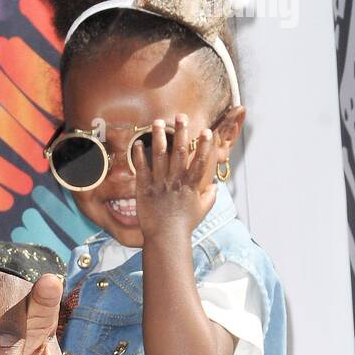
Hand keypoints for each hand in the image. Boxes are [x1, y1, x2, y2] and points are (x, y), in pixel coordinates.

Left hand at [132, 114, 216, 242]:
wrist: (165, 238)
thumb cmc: (184, 226)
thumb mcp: (202, 211)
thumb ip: (210, 197)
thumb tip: (215, 187)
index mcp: (191, 185)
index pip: (200, 162)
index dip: (204, 145)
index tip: (206, 131)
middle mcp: (176, 181)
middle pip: (180, 152)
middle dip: (181, 132)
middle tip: (181, 116)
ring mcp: (160, 184)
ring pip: (160, 155)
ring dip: (159, 137)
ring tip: (157, 122)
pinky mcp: (145, 189)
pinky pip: (142, 169)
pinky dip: (139, 155)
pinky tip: (138, 143)